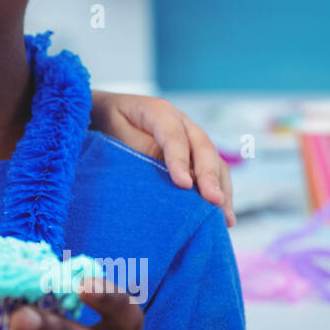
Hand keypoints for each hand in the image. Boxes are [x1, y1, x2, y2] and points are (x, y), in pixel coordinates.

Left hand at [90, 90, 233, 226]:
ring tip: (225, 217)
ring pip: (215, 161)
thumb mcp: (112, 133)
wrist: (104, 116)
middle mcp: (181, 123)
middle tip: (213, 201)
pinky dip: (219, 192)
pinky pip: (213, 172)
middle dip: (209, 176)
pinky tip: (223, 216)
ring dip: (222, 189)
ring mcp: (191, 139)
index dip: (180, 159)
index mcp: (158, 112)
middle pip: (202, 147)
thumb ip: (135, 149)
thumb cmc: (106, 125)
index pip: (173, 135)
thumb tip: (161, 176)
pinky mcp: (194, 156)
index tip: (183, 184)